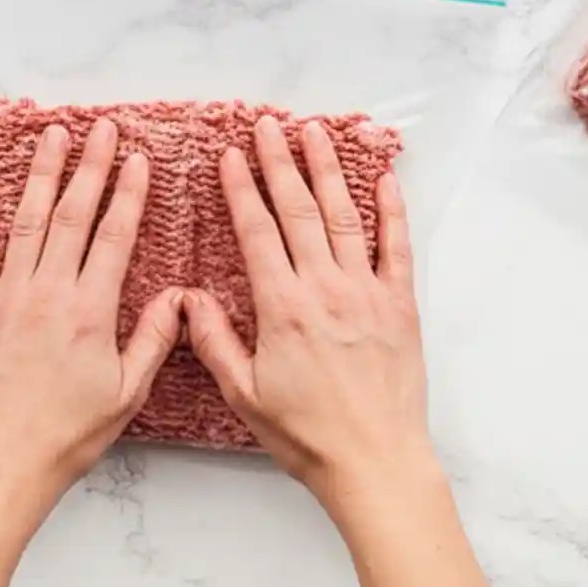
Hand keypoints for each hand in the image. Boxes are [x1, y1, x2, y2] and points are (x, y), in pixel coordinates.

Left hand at [0, 119, 181, 586]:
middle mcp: (48, 293)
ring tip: (52, 136)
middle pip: (72, 214)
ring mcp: (4, 296)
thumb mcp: (126, 394)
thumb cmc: (64, 436)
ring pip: (26, 220)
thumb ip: (152, 340)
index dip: (128, 193)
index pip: (115, 236)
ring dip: (41, 173)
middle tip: (102, 129)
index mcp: (90, 311)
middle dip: (90, 166)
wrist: (0, 464)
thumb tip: (176, 299)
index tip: (137, 160)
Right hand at [182, 116, 433, 504]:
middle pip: (299, 211)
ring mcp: (367, 293)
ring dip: (328, 170)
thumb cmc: (307, 435)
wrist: (374, 461)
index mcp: (283, 308)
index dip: (241, 190)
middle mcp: (325, 289)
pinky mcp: (400, 306)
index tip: (230, 156)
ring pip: (345, 216)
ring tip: (314, 133)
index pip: (257, 232)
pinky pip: (397, 247)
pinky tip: (384, 179)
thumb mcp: (244, 394)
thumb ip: (214, 341)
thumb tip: (187, 299)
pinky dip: (391, 210)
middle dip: (280, 163)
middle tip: (268, 125)